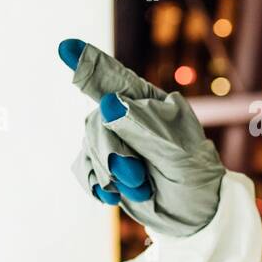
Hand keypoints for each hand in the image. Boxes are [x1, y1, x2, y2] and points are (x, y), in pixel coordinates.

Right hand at [60, 39, 225, 237]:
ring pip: (90, 149)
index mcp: (149, 101)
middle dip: (115, 155)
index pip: (114, 78)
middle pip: (97, 124)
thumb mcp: (178, 151)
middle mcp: (126, 115)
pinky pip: (84, 170)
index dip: (88, 62)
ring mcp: (113, 140)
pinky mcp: (104, 165)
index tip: (65, 46)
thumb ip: (143, 126)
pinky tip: (115, 195)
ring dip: (113, 176)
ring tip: (143, 187)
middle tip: (140, 177)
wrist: (195, 214)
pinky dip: (99, 185)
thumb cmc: (195, 175)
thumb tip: (108, 102)